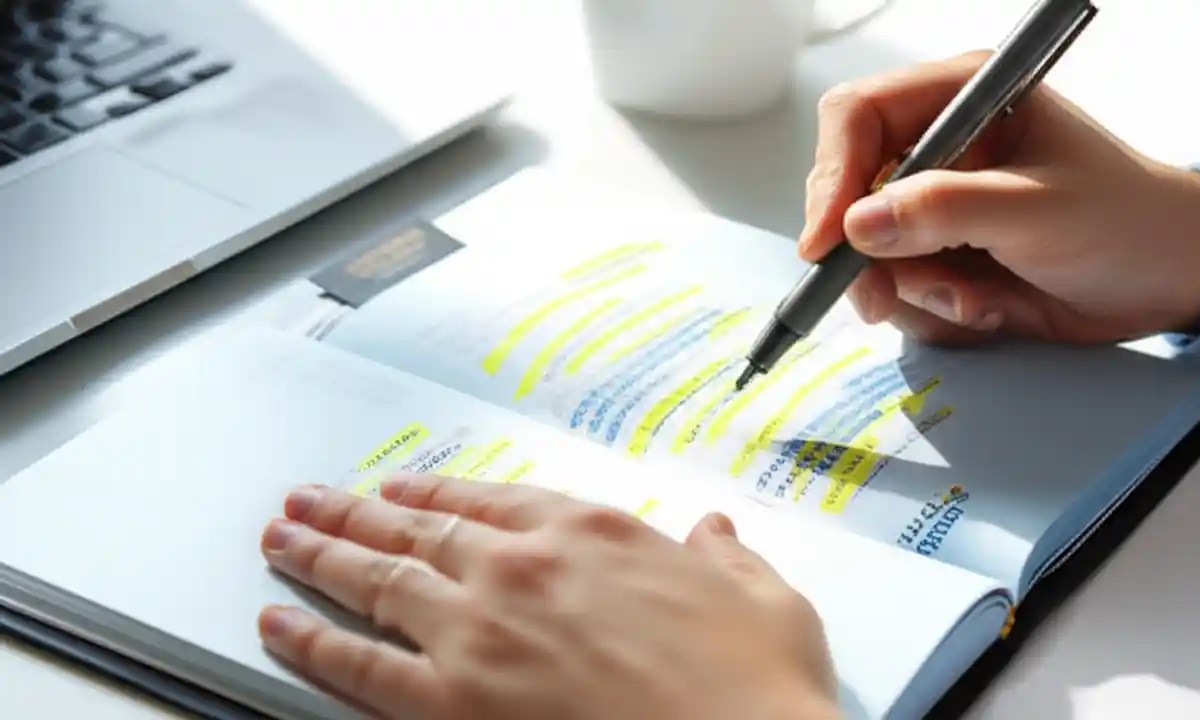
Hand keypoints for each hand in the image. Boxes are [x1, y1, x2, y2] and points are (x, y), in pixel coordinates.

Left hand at [256, 477, 838, 719]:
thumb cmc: (755, 688)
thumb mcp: (764, 599)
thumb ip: (727, 556)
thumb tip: (715, 531)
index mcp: (593, 533)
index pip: (497, 500)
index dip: (440, 492)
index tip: (406, 489)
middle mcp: (524, 568)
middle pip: (419, 530)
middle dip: (358, 513)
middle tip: (313, 499)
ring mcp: (480, 631)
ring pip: (378, 580)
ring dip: (322, 555)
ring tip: (283, 537)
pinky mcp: (451, 702)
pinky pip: (360, 662)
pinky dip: (312, 639)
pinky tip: (281, 623)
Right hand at [799, 51, 1199, 344]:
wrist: (1169, 281)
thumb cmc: (1126, 222)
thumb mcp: (1036, 210)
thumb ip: (945, 210)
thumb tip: (859, 224)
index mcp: (964, 99)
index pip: (859, 118)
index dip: (832, 176)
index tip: (827, 241)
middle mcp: (940, 148)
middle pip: (847, 191)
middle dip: (866, 253)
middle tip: (883, 295)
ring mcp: (936, 206)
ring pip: (867, 253)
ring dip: (912, 291)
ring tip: (974, 300)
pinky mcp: (940, 254)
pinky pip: (898, 290)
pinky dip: (933, 312)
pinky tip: (986, 308)